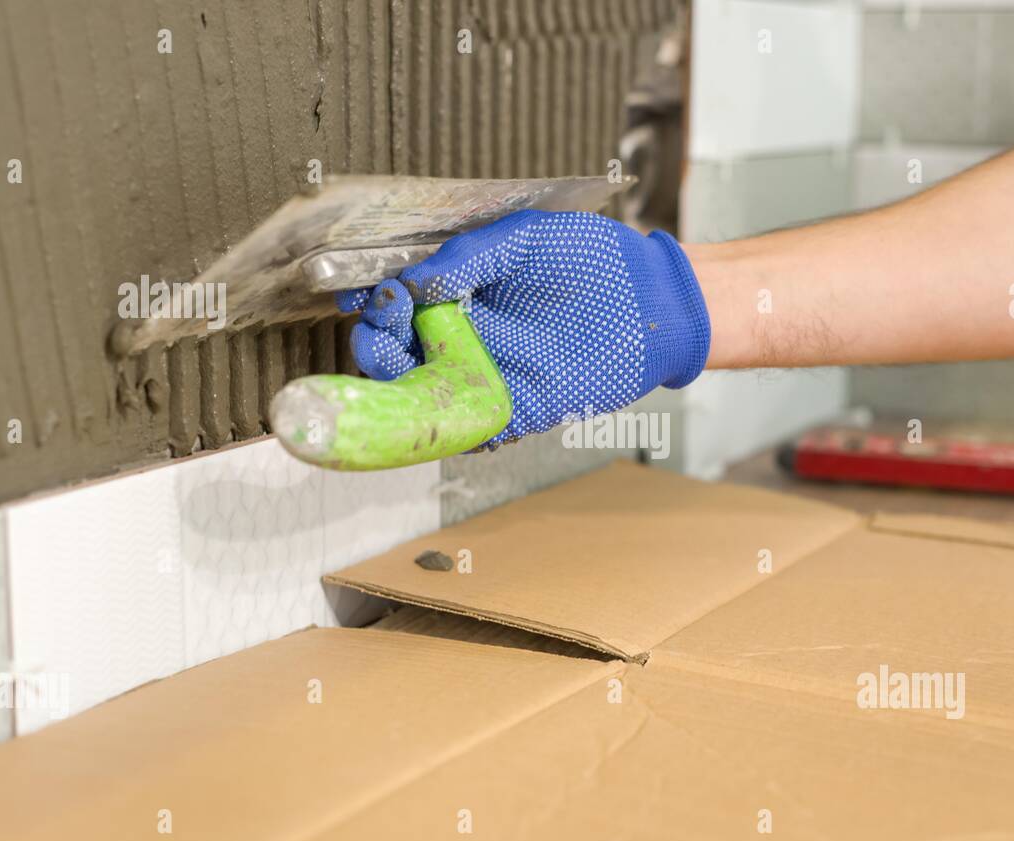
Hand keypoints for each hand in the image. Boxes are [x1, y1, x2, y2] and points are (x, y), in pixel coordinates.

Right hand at [336, 210, 710, 447]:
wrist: (652, 302)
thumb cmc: (594, 260)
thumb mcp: (524, 238)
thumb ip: (470, 255)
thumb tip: (415, 282)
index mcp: (463, 294)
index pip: (401, 303)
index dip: (376, 300)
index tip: (362, 290)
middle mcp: (467, 337)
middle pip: (398, 351)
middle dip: (376, 338)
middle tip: (382, 320)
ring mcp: (487, 377)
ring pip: (421, 392)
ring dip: (394, 380)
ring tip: (390, 353)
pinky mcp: (512, 412)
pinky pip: (463, 429)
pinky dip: (435, 425)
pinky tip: (420, 401)